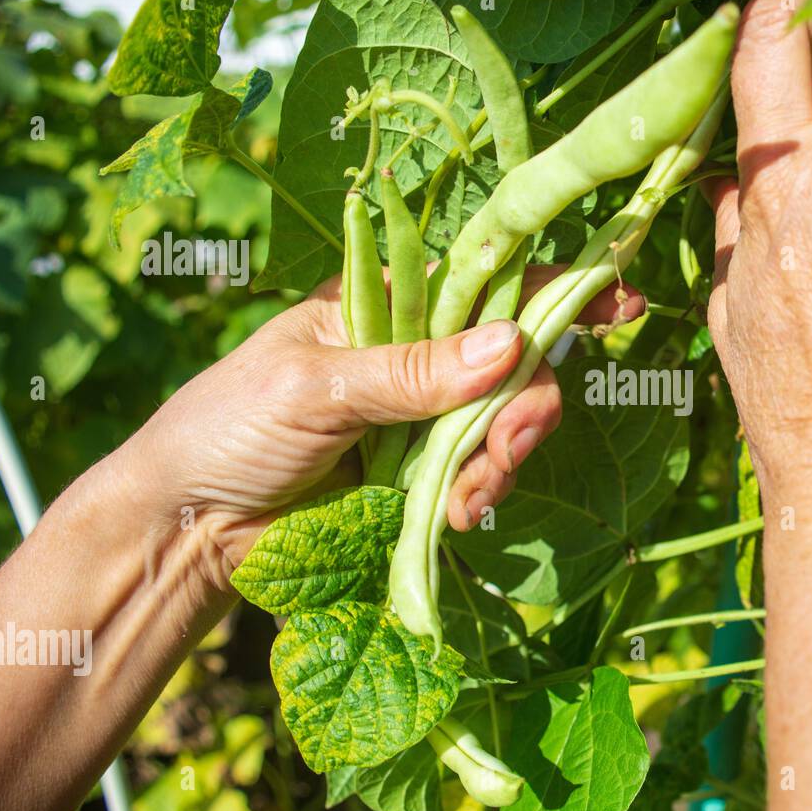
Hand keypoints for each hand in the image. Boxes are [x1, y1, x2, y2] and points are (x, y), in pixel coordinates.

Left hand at [123, 266, 643, 594]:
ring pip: (506, 423)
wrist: (191, 528)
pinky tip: (456, 517)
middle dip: (526, 405)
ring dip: (501, 461)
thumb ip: (411, 372)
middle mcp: (416, 356)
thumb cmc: (230, 428)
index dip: (553, 288)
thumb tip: (511, 347)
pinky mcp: (422, 477)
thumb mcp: (314, 387)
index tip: (620, 302)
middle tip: (508, 451)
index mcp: (385, 307)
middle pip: (514, 361)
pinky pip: (480, 476)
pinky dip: (481, 495)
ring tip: (464, 502)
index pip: (482, 282)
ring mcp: (423, 419)